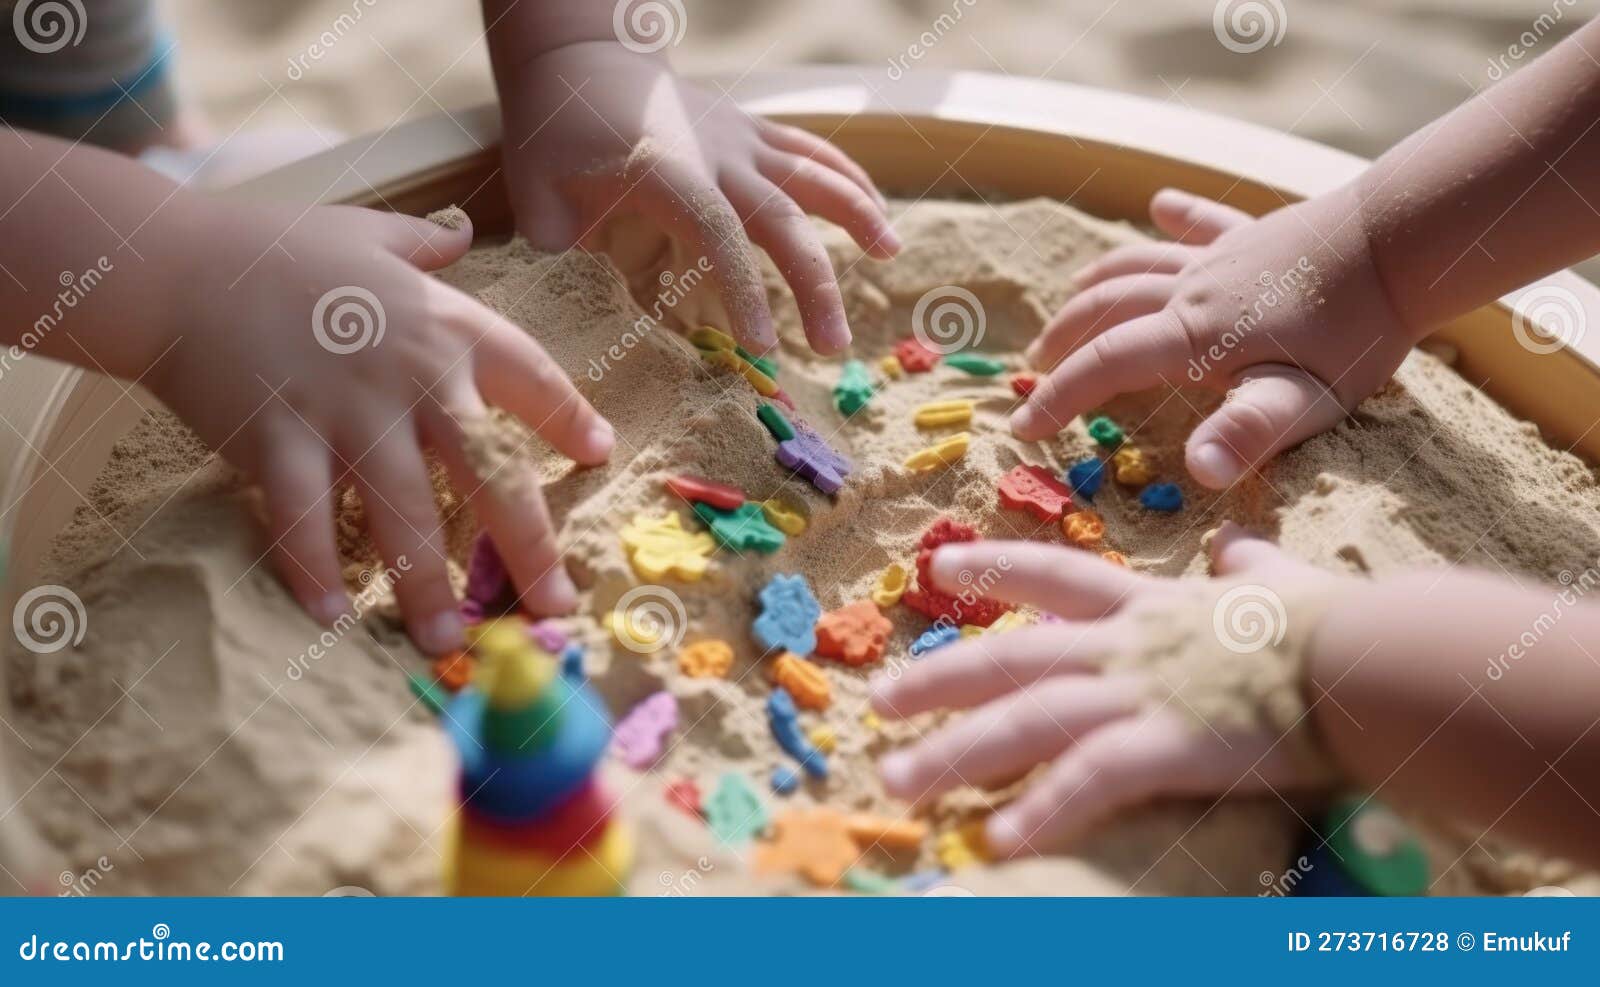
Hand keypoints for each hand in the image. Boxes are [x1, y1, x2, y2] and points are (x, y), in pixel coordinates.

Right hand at [142, 200, 610, 652]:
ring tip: (449, 641)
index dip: (569, 416)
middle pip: (489, 472)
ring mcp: (344, 413)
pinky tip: (331, 617)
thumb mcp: (369, 231)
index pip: (532, 376)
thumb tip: (462, 236)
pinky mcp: (277, 441)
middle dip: (527, 546)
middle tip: (554, 608)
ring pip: (403, 514)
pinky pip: (304, 520)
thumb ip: (423, 245)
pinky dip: (314, 570)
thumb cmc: (280, 247)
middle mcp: (410, 375)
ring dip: (427, 585)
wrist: (173, 262)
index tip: (599, 454)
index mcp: (446, 326)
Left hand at [496, 41, 898, 353]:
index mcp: (667, 172)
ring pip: (816, 173)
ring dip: (859, 214)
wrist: (581, 55)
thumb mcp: (537, 198)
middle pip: (783, 217)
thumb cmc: (555, 134)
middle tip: (834, 346)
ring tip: (891, 255)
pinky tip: (879, 213)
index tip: (763, 347)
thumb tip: (581, 316)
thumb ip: (559, 260)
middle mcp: (716, 151)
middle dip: (815, 283)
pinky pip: (815, 152)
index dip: (744, 290)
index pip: (718, 235)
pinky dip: (851, 181)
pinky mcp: (754, 130)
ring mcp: (742, 136)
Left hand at [870, 523, 1346, 856]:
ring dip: (955, 753)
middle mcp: (1126, 646)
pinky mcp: (1167, 744)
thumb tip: (1240, 546)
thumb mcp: (1282, 582)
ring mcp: (1140, 692)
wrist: (1373, 659)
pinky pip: (1088, 779)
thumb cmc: (1336, 623)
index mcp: (1148, 606)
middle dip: (937, 680)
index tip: (938, 566)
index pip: (1053, 574)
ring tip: (896, 782)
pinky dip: (1042, 809)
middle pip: (1010, 658)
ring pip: (1025, 719)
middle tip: (879, 702)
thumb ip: (1251, 565)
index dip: (994, 567)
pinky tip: (999, 840)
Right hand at [1011, 187, 1420, 488]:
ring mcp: (1220, 258)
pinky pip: (1201, 221)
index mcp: (1193, 337)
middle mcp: (1190, 291)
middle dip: (1063, 342)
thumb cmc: (1358, 331)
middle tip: (1036, 370)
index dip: (1058, 398)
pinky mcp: (1254, 234)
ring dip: (1096, 286)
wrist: (1402, 242)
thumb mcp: (1309, 398)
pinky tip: (1159, 204)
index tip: (1023, 427)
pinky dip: (1175, 215)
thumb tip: (1198, 474)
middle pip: (1104, 312)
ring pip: (1136, 264)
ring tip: (1071, 301)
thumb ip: (1249, 433)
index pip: (1104, 366)